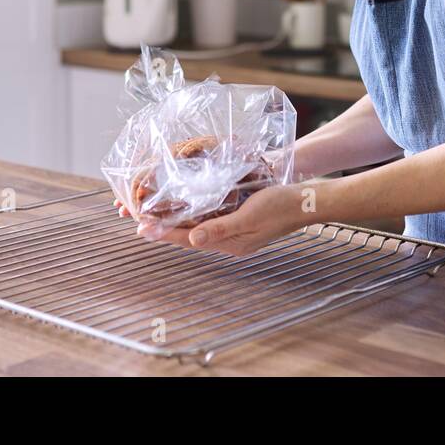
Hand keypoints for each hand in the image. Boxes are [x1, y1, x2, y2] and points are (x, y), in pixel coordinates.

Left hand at [133, 184, 309, 255]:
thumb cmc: (280, 205)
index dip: (164, 232)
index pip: (189, 239)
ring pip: (197, 229)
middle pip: (189, 236)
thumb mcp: (250, 215)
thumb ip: (221, 227)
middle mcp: (229, 241)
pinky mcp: (239, 221)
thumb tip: (192, 238)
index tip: (141, 227)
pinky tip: (185, 208)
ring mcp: (234, 232)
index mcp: (231, 243)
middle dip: (164, 229)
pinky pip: (209, 222)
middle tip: (139, 221)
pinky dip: (193, 216)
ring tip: (154, 215)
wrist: (305, 201)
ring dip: (176, 223)